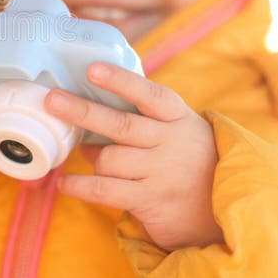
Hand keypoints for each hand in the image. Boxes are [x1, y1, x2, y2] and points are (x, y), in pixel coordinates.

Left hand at [44, 62, 223, 250]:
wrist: (225, 207)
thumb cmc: (187, 158)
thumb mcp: (176, 129)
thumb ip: (139, 117)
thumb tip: (86, 113)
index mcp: (177, 118)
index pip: (149, 94)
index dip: (120, 80)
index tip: (92, 69)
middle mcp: (171, 143)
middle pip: (120, 125)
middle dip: (83, 111)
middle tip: (52, 100)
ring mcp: (161, 173)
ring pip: (109, 159)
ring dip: (92, 158)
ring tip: (89, 157)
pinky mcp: (151, 200)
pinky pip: (105, 190)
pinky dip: (80, 186)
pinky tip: (64, 183)